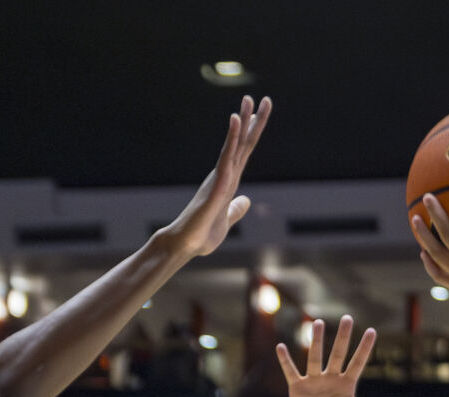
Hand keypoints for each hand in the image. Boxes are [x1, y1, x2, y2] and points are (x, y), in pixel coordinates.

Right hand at [160, 96, 270, 258]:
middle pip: (243, 143)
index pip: (244, 152)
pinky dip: (232, 137)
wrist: (185, 245)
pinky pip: (227, 156)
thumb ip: (236, 210)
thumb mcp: (226, 221)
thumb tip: (246, 200)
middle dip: (253, 120)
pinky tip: (236, 119)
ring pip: (235, 144)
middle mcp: (225, 174)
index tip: (260, 113)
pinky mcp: (217, 183)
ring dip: (243, 121)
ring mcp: (220, 177)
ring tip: (249, 100)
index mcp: (229, 181)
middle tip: (263, 98)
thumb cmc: (202, 235)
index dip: (253, 132)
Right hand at [276, 316, 402, 396]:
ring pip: (315, 358)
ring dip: (316, 341)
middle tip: (347, 318)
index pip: (357, 363)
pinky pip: (291, 372)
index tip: (372, 331)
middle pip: (338, 354)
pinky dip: (285, 360)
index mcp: (347, 385)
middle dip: (342, 337)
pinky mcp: (298, 389)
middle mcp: (331, 379)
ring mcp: (314, 382)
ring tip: (317, 322)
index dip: (364, 348)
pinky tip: (280, 347)